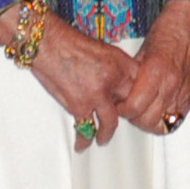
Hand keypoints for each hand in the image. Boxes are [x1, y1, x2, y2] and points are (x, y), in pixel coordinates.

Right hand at [0, 3, 136, 146]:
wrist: (48, 44)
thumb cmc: (70, 43)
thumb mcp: (104, 49)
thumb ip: (116, 68)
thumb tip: (119, 83)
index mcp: (120, 65)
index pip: (140, 87)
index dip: (139, 97)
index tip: (137, 104)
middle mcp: (112, 81)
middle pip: (128, 106)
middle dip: (125, 114)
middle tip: (121, 120)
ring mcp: (96, 96)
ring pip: (110, 123)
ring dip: (107, 133)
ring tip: (104, 138)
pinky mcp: (79, 106)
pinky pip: (86, 129)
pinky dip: (84, 139)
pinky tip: (83, 145)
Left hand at [115, 0, 189, 134]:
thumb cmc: (169, 30)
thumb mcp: (141, 50)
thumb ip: (133, 75)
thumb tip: (121, 91)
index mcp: (155, 72)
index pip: (134, 107)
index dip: (122, 109)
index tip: (119, 104)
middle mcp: (171, 85)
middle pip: (147, 120)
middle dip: (134, 117)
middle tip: (128, 108)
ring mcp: (183, 92)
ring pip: (162, 124)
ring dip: (150, 121)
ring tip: (143, 110)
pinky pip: (177, 118)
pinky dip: (165, 118)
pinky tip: (158, 109)